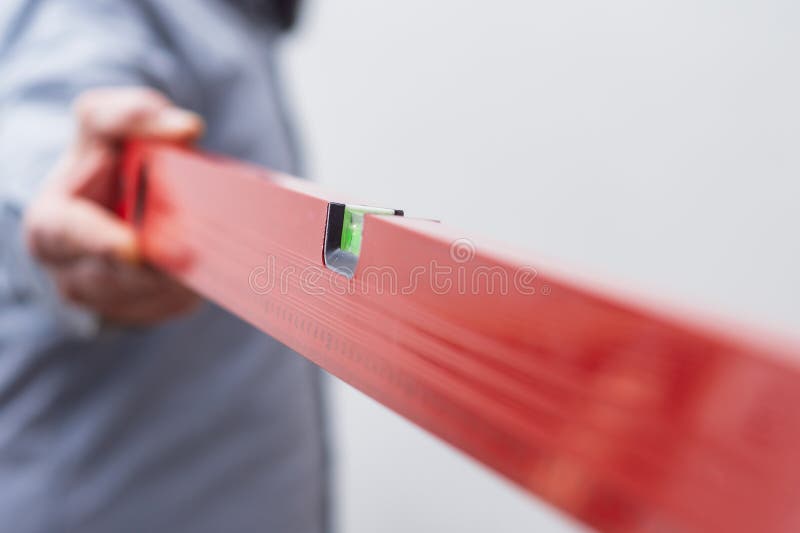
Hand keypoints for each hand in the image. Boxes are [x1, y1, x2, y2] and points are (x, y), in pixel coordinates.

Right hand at [24, 87, 204, 325]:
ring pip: (156, 295)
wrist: (112, 199)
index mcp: (50, 227)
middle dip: (162, 263)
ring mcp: (108, 303)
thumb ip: (131, 115)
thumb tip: (185, 128)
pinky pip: (176, 305)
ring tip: (214, 245)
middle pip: (123, 277)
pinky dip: (197, 283)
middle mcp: (73, 275)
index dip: (104, 243)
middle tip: (201, 247)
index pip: (71, 238)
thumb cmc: (104, 159)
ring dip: (186, 273)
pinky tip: (215, 260)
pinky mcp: (145, 314)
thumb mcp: (104, 123)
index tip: (136, 247)